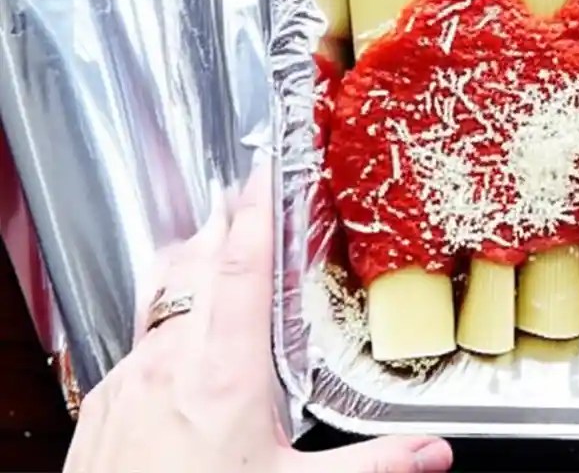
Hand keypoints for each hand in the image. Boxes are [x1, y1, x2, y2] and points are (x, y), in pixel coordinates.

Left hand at [62, 165, 452, 472]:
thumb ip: (372, 464)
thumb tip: (433, 452)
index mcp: (224, 373)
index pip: (239, 267)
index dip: (255, 212)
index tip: (266, 173)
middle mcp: (171, 362)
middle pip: (197, 262)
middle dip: (227, 221)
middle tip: (251, 193)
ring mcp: (131, 376)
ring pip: (163, 291)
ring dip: (193, 260)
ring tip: (219, 244)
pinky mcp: (106, 398)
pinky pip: (140, 334)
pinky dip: (169, 313)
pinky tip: (186, 334)